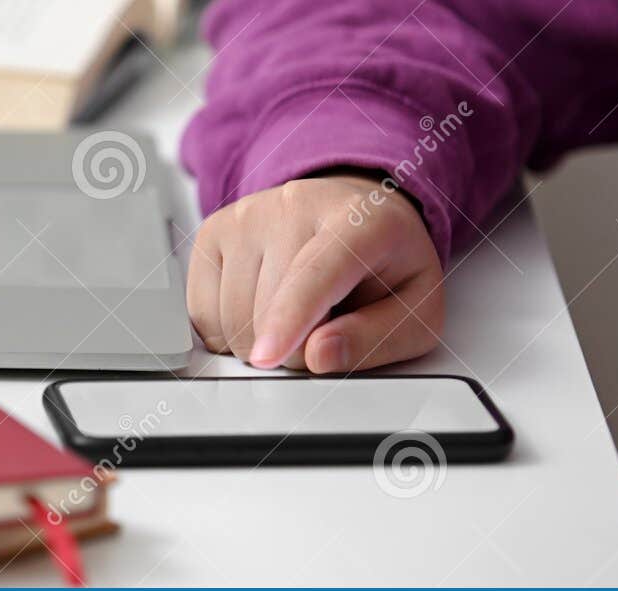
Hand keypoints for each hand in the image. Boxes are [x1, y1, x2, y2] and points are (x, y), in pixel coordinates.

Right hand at [186, 173, 444, 371]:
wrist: (355, 212)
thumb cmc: (385, 265)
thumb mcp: (415, 311)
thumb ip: (377, 338)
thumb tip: (319, 355)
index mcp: (361, 221)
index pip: (315, 274)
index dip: (290, 319)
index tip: (269, 357)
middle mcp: (296, 206)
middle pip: (266, 310)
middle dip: (291, 352)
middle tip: (323, 333)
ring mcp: (248, 215)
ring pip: (231, 318)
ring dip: (259, 343)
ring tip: (294, 318)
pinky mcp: (214, 231)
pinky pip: (202, 312)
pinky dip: (228, 332)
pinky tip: (259, 311)